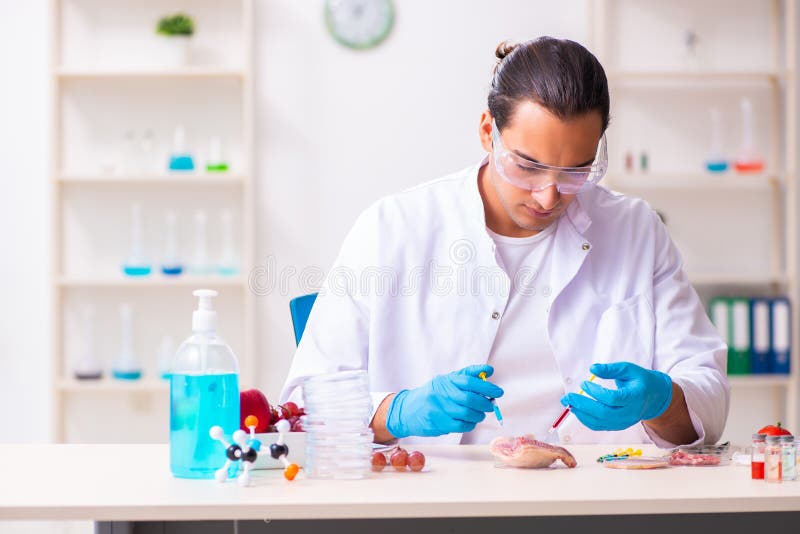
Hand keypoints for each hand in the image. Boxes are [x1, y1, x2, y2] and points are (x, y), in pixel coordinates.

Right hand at [386, 364, 503, 437]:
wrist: (408, 409)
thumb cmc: (433, 394)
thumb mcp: (447, 380)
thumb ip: (467, 375)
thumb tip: (489, 370)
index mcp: (446, 380)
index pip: (469, 381)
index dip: (486, 386)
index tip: (498, 391)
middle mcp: (441, 393)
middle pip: (470, 399)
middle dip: (485, 403)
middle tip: (490, 405)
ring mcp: (439, 409)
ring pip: (467, 414)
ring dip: (479, 415)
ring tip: (480, 413)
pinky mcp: (438, 423)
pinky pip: (461, 425)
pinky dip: (470, 424)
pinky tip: (470, 421)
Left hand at [561, 362, 671, 430]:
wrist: (654, 398)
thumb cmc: (640, 380)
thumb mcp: (629, 369)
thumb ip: (611, 369)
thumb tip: (592, 369)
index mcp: (635, 397)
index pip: (613, 399)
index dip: (596, 392)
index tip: (584, 383)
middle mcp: (630, 413)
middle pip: (604, 413)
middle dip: (583, 405)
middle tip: (568, 397)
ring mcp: (624, 422)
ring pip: (600, 422)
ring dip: (581, 414)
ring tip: (569, 403)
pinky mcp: (618, 426)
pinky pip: (600, 426)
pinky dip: (586, 419)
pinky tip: (577, 409)